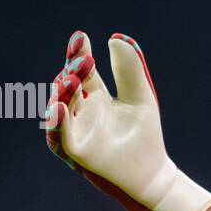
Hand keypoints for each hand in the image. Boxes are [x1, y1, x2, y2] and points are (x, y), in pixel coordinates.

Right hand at [44, 31, 210, 210]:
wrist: (153, 174)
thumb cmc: (144, 136)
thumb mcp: (141, 97)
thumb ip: (130, 69)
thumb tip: (117, 37)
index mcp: (94, 96)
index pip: (81, 70)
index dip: (77, 53)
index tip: (80, 36)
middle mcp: (79, 112)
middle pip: (68, 85)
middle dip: (73, 70)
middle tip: (85, 59)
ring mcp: (74, 131)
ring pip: (59, 108)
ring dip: (64, 92)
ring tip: (74, 77)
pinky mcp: (74, 153)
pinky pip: (59, 137)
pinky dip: (57, 123)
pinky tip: (60, 107)